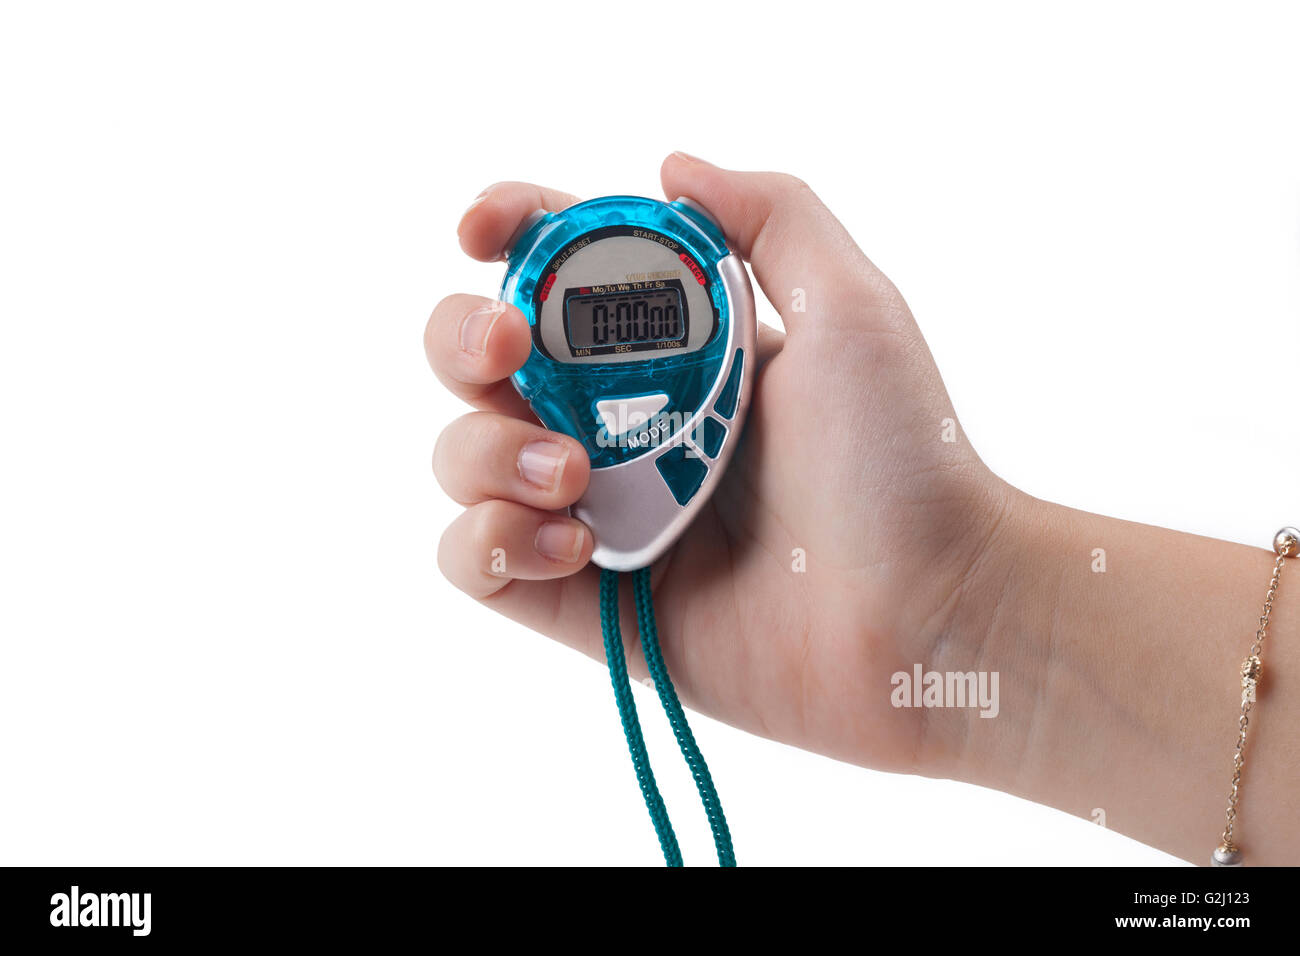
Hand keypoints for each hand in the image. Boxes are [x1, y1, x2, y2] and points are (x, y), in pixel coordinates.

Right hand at [426, 153, 1009, 774]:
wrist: (926, 615)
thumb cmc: (904, 462)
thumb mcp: (852, 307)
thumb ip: (771, 216)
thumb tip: (670, 165)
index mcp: (674, 348)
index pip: (557, 272)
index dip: (506, 235)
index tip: (484, 230)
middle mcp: (621, 422)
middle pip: (479, 358)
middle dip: (461, 335)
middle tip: (509, 350)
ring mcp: (599, 512)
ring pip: (464, 457)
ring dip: (485, 453)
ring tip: (576, 480)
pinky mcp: (584, 600)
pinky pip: (474, 561)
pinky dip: (490, 541)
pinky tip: (572, 546)